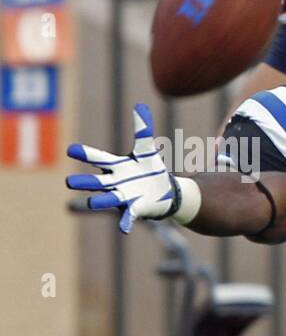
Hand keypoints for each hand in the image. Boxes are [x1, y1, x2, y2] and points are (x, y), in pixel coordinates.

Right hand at [66, 104, 177, 233]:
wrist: (165, 191)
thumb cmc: (150, 170)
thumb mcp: (147, 150)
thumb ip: (142, 130)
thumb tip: (141, 107)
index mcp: (116, 166)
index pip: (99, 158)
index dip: (86, 154)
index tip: (71, 150)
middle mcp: (115, 182)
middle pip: (97, 182)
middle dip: (85, 182)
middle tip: (70, 182)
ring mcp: (124, 197)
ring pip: (108, 199)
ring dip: (100, 201)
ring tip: (90, 204)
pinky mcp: (136, 208)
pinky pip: (128, 216)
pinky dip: (125, 222)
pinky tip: (123, 229)